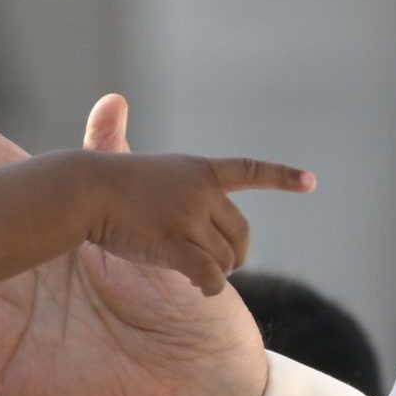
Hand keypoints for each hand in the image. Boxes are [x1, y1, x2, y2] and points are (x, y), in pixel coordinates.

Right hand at [74, 150, 312, 295]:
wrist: (84, 190)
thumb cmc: (105, 179)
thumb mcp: (137, 162)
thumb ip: (153, 166)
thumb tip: (118, 108)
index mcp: (199, 170)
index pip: (249, 171)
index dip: (281, 178)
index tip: (311, 183)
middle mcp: (203, 191)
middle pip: (241, 233)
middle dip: (235, 253)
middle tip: (219, 264)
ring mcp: (191, 216)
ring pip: (225, 258)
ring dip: (215, 272)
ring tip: (194, 272)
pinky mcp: (177, 243)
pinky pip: (209, 274)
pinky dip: (209, 286)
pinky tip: (199, 287)